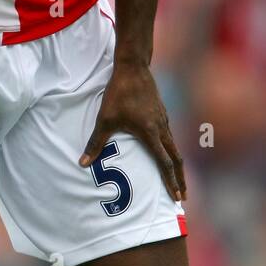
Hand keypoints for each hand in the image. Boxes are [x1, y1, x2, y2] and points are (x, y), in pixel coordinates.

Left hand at [79, 62, 185, 201]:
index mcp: (151, 133)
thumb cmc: (118, 94)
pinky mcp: (162, 113)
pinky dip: (171, 150)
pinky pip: (169, 137)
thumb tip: (82, 164)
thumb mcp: (104, 120)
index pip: (164, 163)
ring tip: (176, 178)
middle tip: (183, 197)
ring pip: (174, 147)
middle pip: (176, 159)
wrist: (133, 68)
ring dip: (176, 165)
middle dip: (180, 179)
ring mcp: (164, 120)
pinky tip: (166, 153)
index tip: (176, 196)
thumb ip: (95, 144)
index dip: (171, 181)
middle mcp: (162, 128)